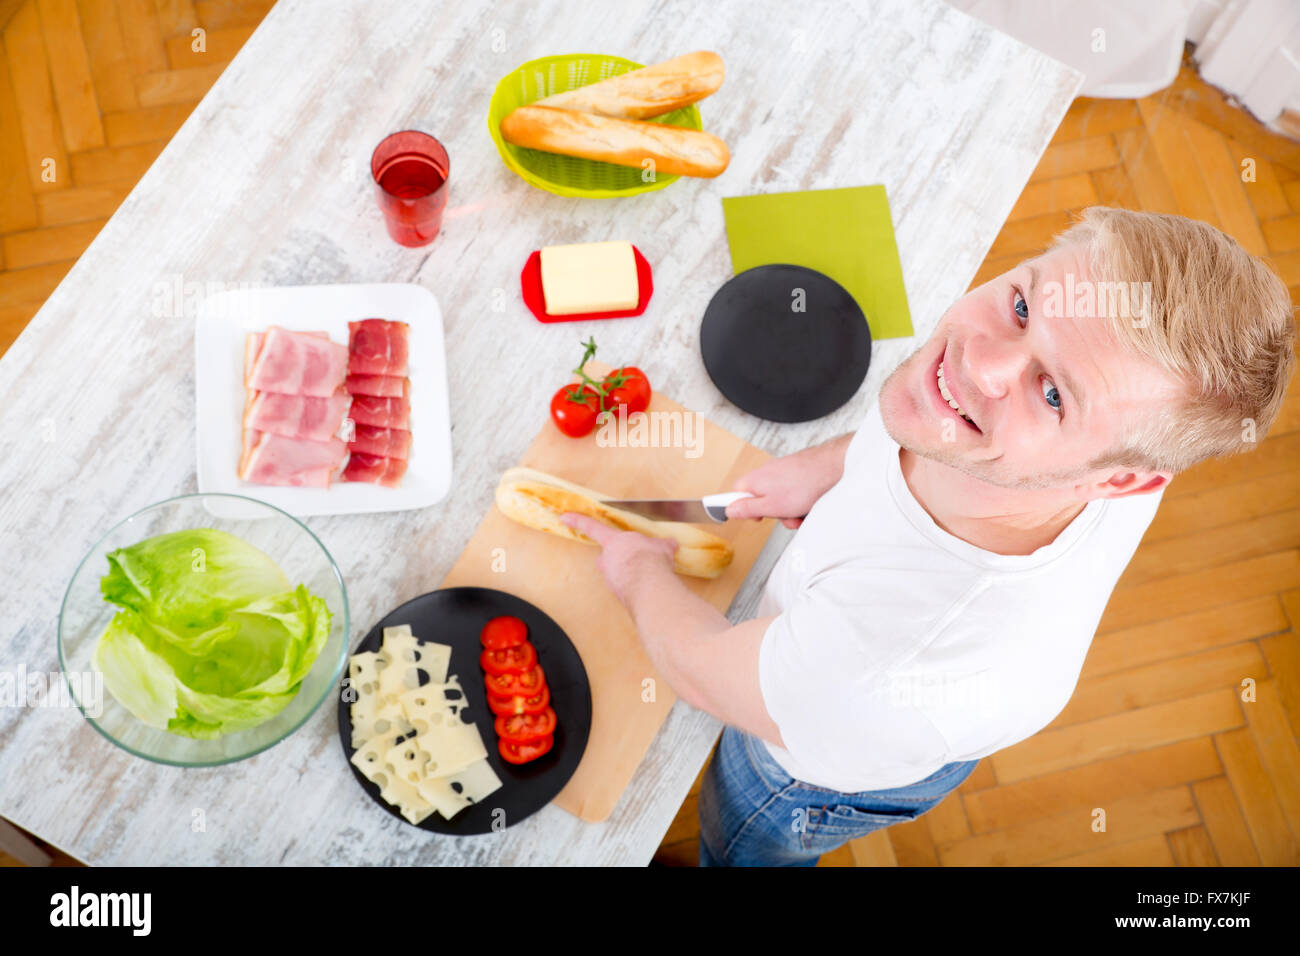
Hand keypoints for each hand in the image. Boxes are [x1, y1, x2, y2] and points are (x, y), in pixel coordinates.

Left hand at [560, 512, 677, 604]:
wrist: (649, 584)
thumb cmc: (650, 558)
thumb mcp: (661, 546)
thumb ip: (662, 545)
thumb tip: (671, 544)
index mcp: (614, 541)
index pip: (593, 527)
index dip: (578, 521)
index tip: (564, 518)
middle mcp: (608, 559)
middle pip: (606, 557)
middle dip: (617, 557)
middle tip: (632, 558)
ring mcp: (611, 578)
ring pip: (615, 573)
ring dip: (627, 573)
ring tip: (646, 574)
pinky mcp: (617, 593)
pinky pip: (623, 586)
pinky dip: (632, 586)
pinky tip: (646, 586)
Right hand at [725, 433, 851, 528]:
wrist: (832, 467)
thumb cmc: (803, 485)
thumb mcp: (770, 506)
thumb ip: (747, 508)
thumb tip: (729, 509)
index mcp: (754, 480)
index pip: (736, 494)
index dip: (743, 508)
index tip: (753, 516)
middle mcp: (766, 473)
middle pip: (762, 499)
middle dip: (775, 513)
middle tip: (786, 516)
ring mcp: (783, 472)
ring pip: (780, 498)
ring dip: (791, 510)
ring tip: (803, 512)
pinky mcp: (797, 472)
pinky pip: (793, 492)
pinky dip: (801, 500)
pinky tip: (810, 503)